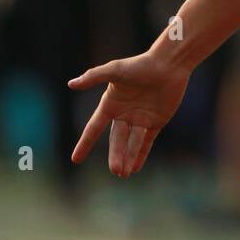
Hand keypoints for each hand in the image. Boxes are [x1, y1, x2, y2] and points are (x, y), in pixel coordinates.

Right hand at [68, 50, 190, 176]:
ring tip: (123, 174)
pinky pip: (146, 142)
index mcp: (110, 103)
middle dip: (116, 155)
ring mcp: (140, 119)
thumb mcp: (114, 70)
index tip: (75, 159)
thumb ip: (93, 76)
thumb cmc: (140, 65)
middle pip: (117, 140)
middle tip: (115, 171)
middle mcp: (124, 113)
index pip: (94, 127)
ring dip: (128, 158)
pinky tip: (135, 168)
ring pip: (132, 143)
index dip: (85, 143)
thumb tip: (71, 84)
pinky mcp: (156, 121)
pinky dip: (141, 155)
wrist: (168, 65)